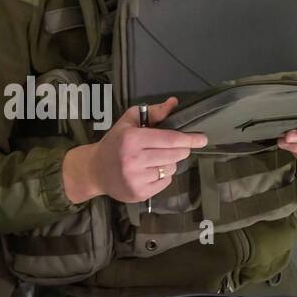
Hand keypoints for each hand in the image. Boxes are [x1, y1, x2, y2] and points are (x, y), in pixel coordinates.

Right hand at [62, 96, 207, 204]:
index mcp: (132, 138)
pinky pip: (165, 182)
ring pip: (171, 169)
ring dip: (169, 163)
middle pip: (175, 155)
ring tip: (155, 160)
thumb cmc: (114, 143)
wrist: (94, 170)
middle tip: (176, 147)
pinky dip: (163, 176)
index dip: (189, 139)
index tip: (202, 139)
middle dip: (181, 150)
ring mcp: (136, 178)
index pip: (169, 139)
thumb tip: (173, 103)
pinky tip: (150, 172)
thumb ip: (153, 112)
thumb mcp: (129, 122)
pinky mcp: (139, 193)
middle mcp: (134, 159)